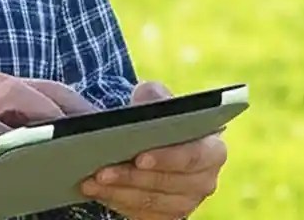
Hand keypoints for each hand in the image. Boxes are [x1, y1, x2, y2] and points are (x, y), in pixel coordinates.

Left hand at [80, 81, 227, 219]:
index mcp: (212, 150)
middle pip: (167, 184)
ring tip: (91, 181)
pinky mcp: (166, 217)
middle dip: (132, 177)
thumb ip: (153, 95)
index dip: (166, 158)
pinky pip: (140, 214)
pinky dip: (115, 201)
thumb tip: (144, 99)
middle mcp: (204, 180)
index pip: (193, 156)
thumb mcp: (156, 100)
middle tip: (101, 171)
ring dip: (118, 191)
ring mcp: (186, 203)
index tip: (139, 157)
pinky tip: (95, 190)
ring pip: (150, 202)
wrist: (150, 143)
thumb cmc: (156, 119)